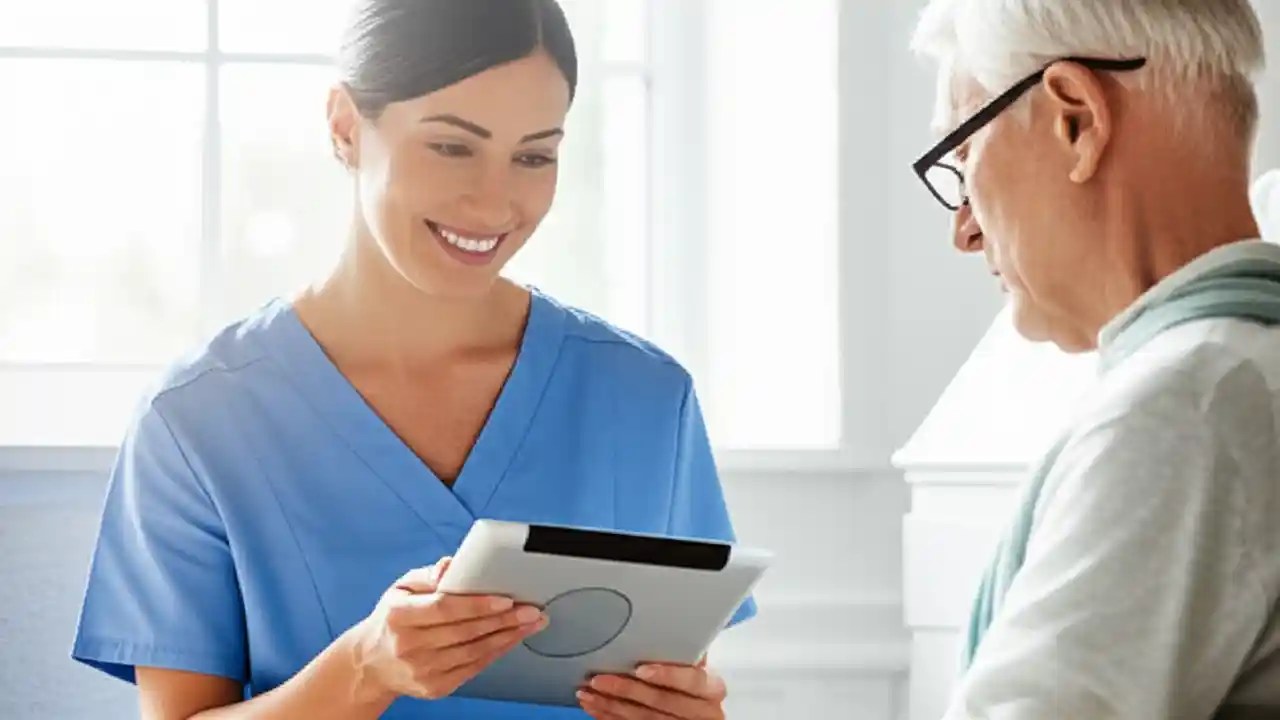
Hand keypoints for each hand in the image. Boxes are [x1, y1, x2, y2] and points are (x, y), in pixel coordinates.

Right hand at [350, 557, 547, 701]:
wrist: (373, 662)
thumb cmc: (394, 619)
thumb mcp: (402, 588)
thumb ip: (429, 575)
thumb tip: (451, 567)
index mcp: (399, 616)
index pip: (444, 608)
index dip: (478, 604)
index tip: (506, 598)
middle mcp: (408, 645)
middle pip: (465, 632)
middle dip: (504, 620)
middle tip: (531, 609)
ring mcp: (421, 670)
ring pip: (474, 652)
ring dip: (507, 637)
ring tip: (530, 623)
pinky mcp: (434, 687)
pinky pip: (473, 669)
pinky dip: (496, 653)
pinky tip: (511, 640)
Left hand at [577, 658, 726, 719]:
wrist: (695, 711)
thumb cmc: (694, 679)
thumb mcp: (696, 663)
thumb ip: (685, 651)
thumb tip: (662, 623)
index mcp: (712, 690)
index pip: (693, 681)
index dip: (667, 675)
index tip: (641, 669)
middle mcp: (701, 713)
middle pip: (661, 702)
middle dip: (626, 690)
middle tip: (598, 678)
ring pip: (643, 719)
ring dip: (610, 705)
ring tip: (587, 691)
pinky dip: (609, 717)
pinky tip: (593, 705)